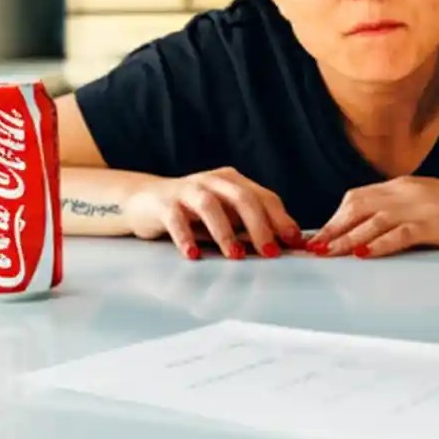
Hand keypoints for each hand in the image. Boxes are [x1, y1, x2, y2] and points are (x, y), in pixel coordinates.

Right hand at [123, 167, 303, 260]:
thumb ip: (249, 227)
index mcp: (233, 182)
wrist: (144, 201)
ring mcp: (188, 190)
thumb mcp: (225, 216)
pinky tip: (193, 255)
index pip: (265, 197)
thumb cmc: (193, 213)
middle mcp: (213, 181)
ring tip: (236, 256)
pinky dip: (186, 237)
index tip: (294, 242)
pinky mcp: (164, 203)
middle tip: (270, 253)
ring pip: (210, 205)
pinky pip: (176, 219)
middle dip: (260, 226)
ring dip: (226, 232)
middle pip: (242, 198)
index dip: (281, 219)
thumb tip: (283, 248)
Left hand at [307, 177, 438, 258]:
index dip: (336, 216)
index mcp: (401, 185)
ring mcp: (417, 208)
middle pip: (356, 207)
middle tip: (314, 247)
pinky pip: (397, 234)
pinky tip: (362, 254)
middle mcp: (403, 193)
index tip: (321, 233)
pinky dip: (377, 245)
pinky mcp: (431, 225)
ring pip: (370, 221)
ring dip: (345, 239)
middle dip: (332, 228)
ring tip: (328, 254)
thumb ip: (401, 206)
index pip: (357, 197)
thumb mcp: (426, 198)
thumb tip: (375, 223)